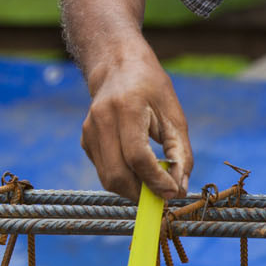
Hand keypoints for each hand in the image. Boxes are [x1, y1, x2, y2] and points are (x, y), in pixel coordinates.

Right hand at [79, 51, 192, 202]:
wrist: (118, 67)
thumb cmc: (152, 89)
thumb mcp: (174, 115)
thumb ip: (180, 153)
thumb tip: (179, 189)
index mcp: (126, 108)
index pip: (137, 156)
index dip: (155, 180)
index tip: (173, 193)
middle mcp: (102, 120)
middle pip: (117, 174)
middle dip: (142, 194)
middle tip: (163, 198)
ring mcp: (89, 131)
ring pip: (108, 178)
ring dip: (132, 191)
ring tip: (153, 187)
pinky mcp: (85, 140)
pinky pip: (103, 171)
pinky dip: (122, 179)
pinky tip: (138, 170)